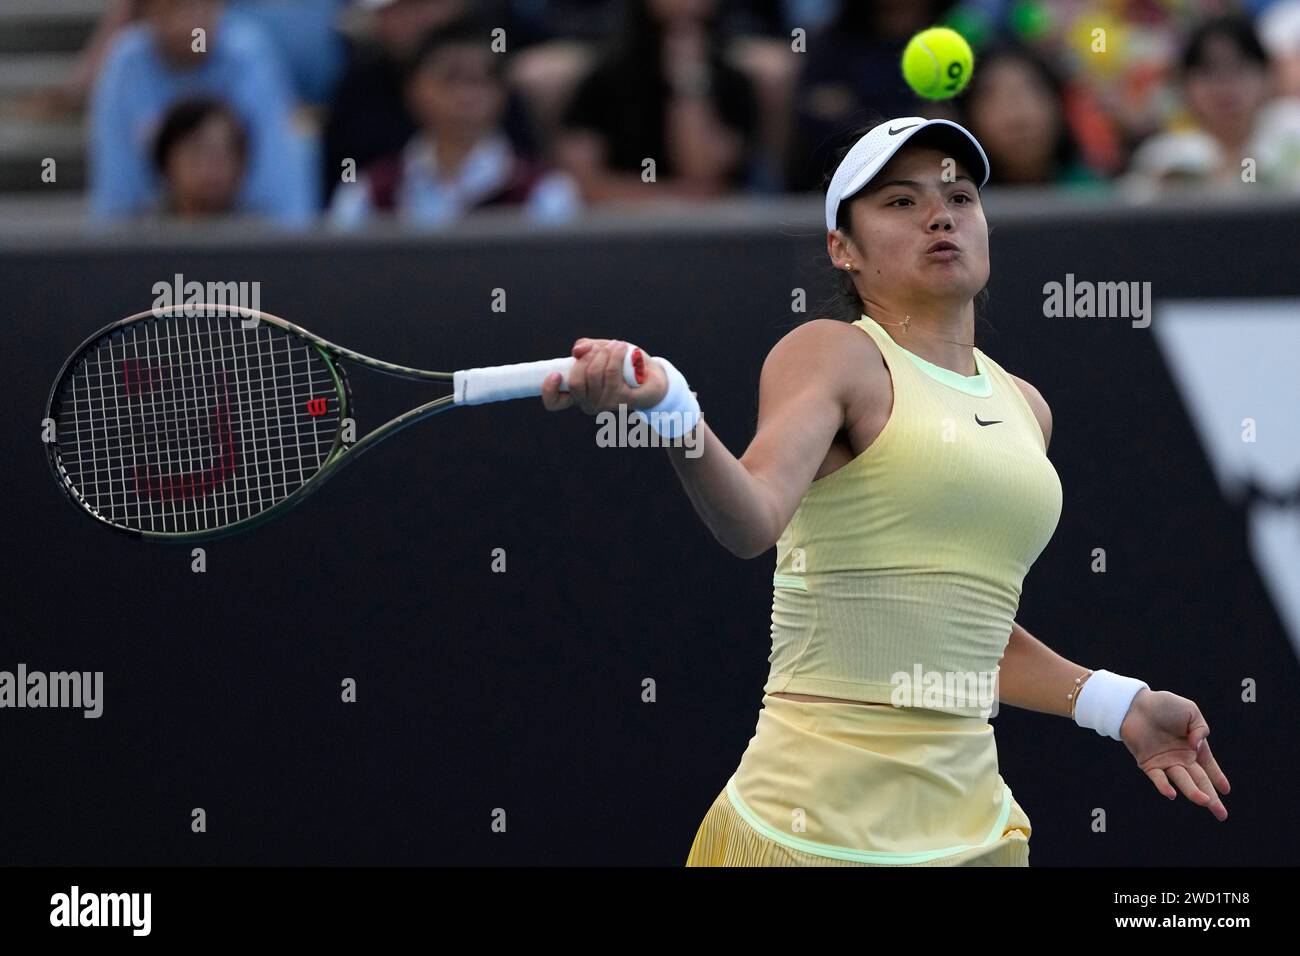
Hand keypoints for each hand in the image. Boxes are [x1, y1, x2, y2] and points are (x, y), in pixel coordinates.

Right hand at [540, 338, 668, 415]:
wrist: (653, 376)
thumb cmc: (623, 364)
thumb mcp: (600, 351)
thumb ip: (585, 348)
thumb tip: (576, 351)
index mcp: (578, 394)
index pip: (554, 403)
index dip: (549, 390)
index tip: (555, 374)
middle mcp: (589, 403)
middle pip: (576, 381)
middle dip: (587, 357)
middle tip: (599, 348)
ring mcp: (606, 405)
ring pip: (594, 374)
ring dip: (604, 353)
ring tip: (615, 345)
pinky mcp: (623, 401)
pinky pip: (612, 374)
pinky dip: (615, 355)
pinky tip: (621, 347)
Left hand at [1120, 689, 1229, 820]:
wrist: (1134, 703)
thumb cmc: (1163, 705)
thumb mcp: (1191, 712)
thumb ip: (1201, 729)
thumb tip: (1197, 747)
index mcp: (1194, 747)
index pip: (1209, 767)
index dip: (1217, 778)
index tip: (1226, 790)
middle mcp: (1181, 758)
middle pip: (1199, 781)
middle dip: (1211, 797)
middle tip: (1221, 814)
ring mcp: (1165, 762)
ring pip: (1182, 781)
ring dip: (1192, 792)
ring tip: (1204, 801)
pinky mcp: (1148, 763)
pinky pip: (1158, 778)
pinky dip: (1163, 786)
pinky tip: (1171, 794)